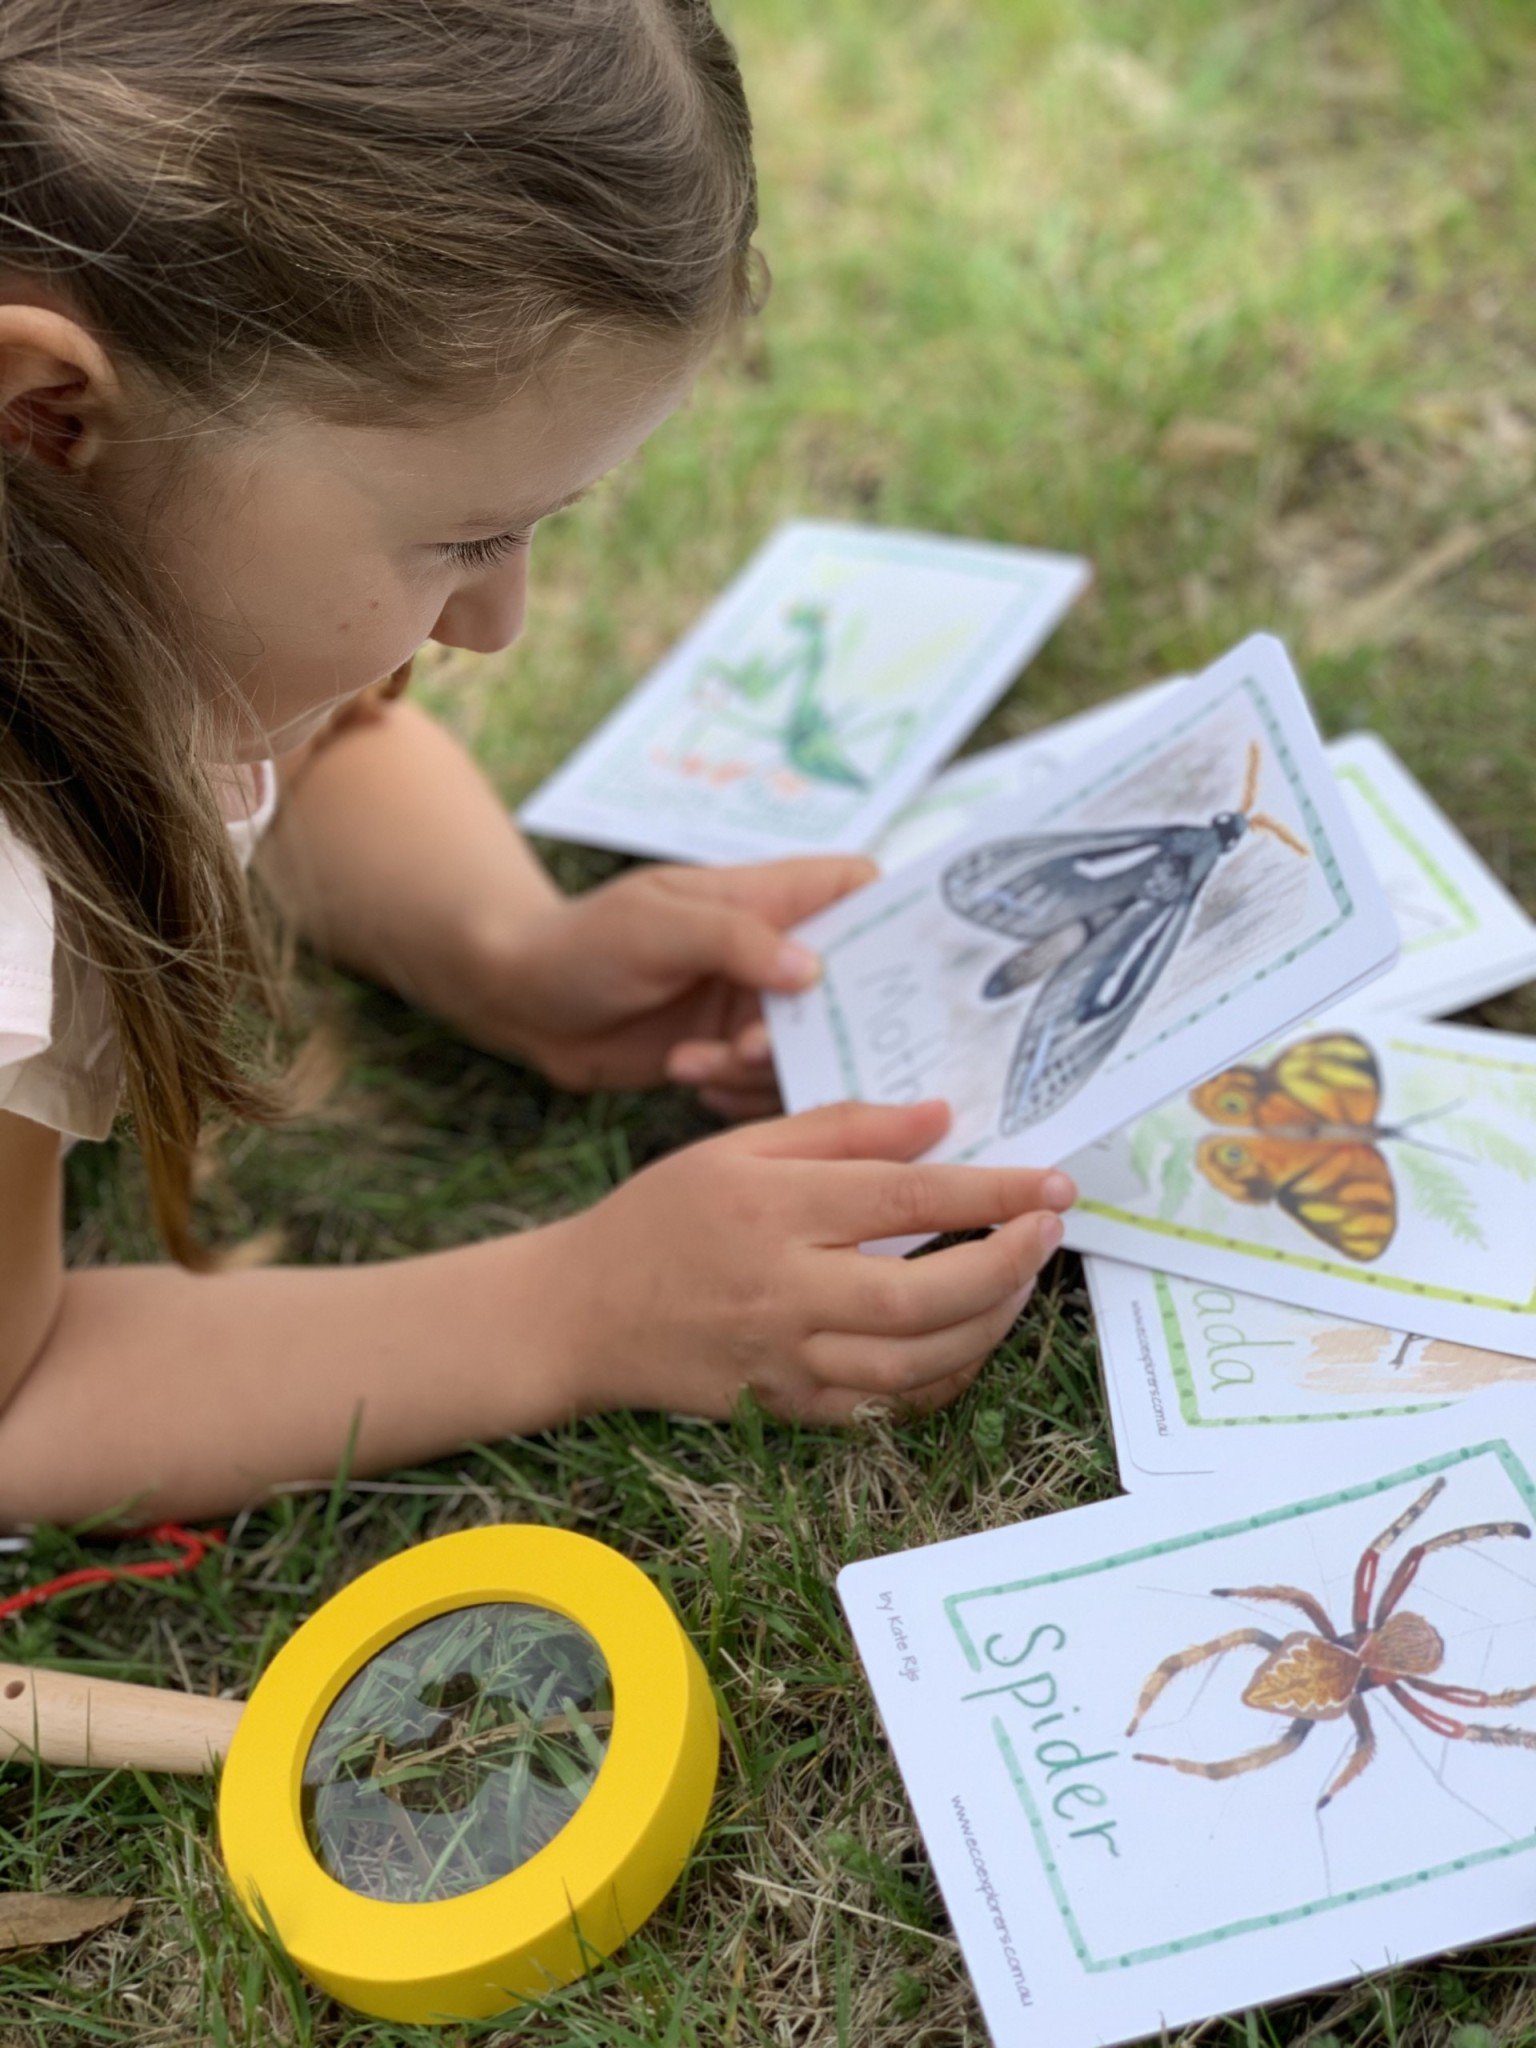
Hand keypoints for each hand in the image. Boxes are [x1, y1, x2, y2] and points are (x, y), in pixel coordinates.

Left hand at [479, 856, 875, 1113]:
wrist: (519, 999)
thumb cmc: (582, 941)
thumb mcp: (656, 925)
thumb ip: (736, 940)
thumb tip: (814, 971)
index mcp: (768, 897)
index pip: (859, 888)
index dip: (893, 919)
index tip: (896, 970)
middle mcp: (773, 953)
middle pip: (848, 989)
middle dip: (818, 1029)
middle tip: (755, 1045)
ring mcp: (753, 1007)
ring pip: (806, 1049)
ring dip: (756, 1068)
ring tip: (694, 1060)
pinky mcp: (728, 1054)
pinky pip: (765, 1087)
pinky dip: (734, 1093)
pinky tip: (685, 1077)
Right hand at [550, 1099, 1075, 1424]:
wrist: (581, 1314)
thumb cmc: (661, 1217)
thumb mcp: (737, 1146)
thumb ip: (842, 1129)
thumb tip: (939, 1119)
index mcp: (772, 1208)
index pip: (906, 1198)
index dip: (992, 1192)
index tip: (1050, 1182)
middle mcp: (783, 1291)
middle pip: (926, 1294)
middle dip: (1008, 1265)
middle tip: (1050, 1231)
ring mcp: (786, 1361)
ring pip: (917, 1363)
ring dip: (990, 1323)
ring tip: (1020, 1279)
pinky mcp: (786, 1408)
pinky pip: (887, 1408)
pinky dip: (944, 1378)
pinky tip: (970, 1338)